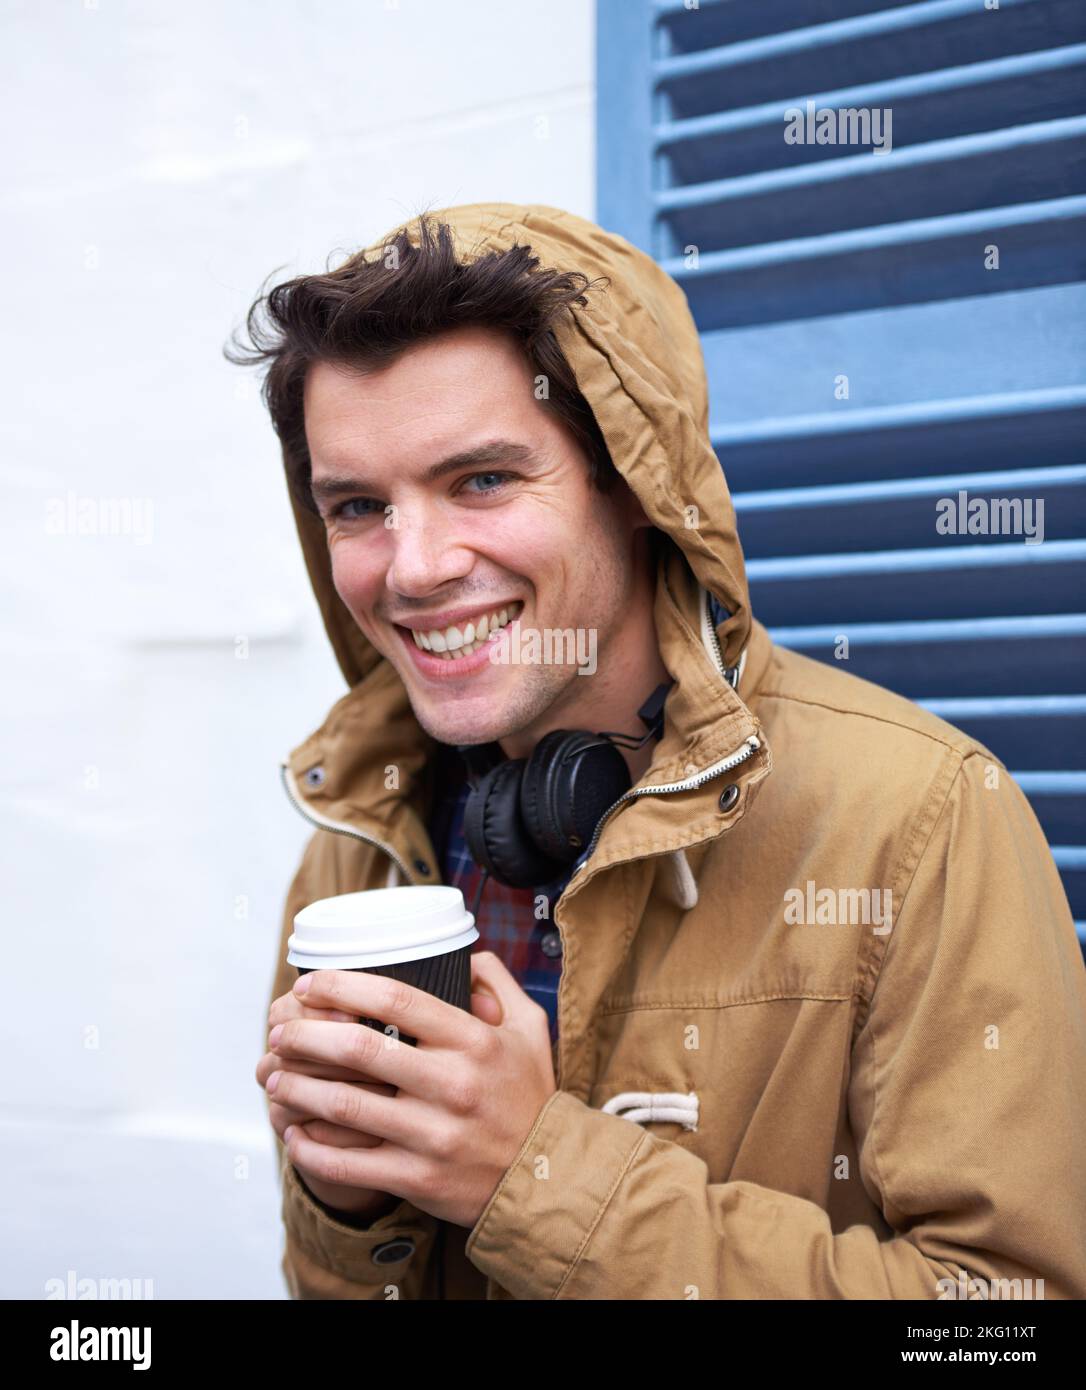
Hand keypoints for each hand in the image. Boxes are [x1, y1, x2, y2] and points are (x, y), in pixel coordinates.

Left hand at [265, 951, 556, 1228]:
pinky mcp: (419, 1179)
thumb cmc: (531, 1096)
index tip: (309, 983)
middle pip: (360, 1050)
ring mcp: (434, 1136)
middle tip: (280, 1028)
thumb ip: (496, 982)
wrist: (549, 1180)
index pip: (397, 1001)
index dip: (343, 987)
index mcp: (474, 1042)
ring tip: (274, 1074)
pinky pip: (349, 1165)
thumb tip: (462, 952)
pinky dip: (311, 1149)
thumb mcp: (530, 1028)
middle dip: (306, 1034)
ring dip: (298, 1087)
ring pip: (345, 1107)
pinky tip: (294, 1133)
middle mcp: (453, 1085)